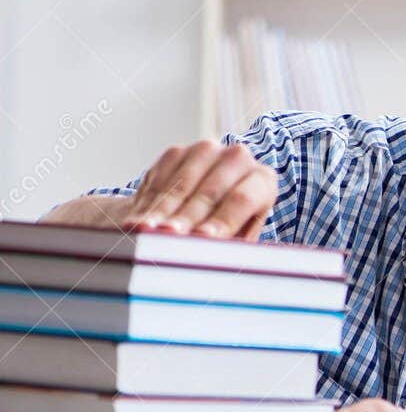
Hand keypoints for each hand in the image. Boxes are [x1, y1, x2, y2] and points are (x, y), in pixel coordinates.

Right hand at [121, 140, 276, 238]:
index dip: (221, 221)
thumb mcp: (237, 239)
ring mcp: (206, 151)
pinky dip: (148, 204)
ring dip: (162, 213)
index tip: (203, 238)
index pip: (241, 199)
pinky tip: (138, 223)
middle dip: (186, 220)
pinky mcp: (176, 152)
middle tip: (170, 237)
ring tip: (147, 232)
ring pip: (180, 187)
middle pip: (208, 194)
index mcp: (262, 179)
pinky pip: (159, 181)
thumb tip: (218, 260)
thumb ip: (231, 246)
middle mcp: (238, 158)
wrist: (196, 209)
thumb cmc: (226, 231)